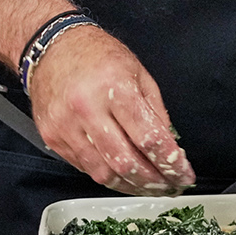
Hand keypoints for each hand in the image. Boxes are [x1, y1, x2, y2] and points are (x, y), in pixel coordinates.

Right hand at [27, 25, 196, 195]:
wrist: (51, 47)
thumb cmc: (96, 54)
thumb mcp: (138, 72)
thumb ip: (155, 111)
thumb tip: (170, 146)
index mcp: (115, 88)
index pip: (148, 138)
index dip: (171, 163)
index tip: (184, 175)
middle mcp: (87, 109)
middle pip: (126, 163)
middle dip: (153, 182)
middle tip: (169, 187)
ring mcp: (66, 126)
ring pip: (103, 173)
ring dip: (130, 186)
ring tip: (148, 186)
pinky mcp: (53, 137)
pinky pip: (84, 167)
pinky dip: (108, 176)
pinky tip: (122, 175)